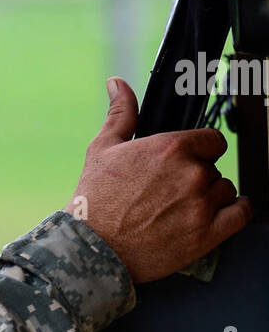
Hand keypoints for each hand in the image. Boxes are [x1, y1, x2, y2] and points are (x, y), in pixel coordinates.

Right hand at [67, 78, 251, 283]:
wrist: (91, 248)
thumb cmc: (94, 200)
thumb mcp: (103, 149)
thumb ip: (121, 113)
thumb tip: (118, 84)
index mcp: (170, 148)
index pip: (211, 141)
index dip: (199, 151)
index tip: (186, 163)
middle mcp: (191, 175)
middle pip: (214, 168)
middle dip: (197, 177)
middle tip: (171, 192)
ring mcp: (201, 206)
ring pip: (225, 191)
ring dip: (211, 197)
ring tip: (183, 208)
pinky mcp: (206, 234)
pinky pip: (240, 214)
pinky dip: (235, 212)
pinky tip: (218, 214)